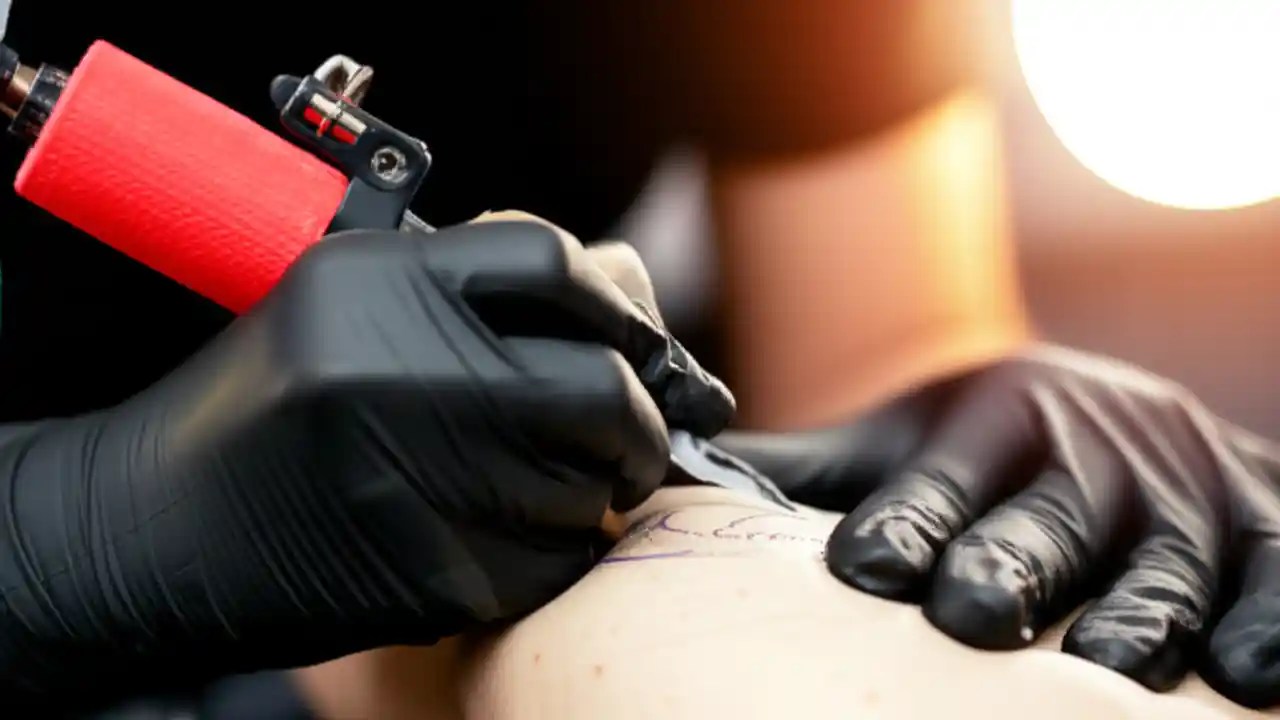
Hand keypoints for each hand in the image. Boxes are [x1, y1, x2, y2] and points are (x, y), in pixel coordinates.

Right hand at [0, 217, 731, 708]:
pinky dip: (556, 550)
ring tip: (528, 487)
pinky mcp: (432, 570)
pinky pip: (557, 558)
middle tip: (634, 439)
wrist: (149, 532)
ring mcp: (418, 474)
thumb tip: (630, 284)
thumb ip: (478, 286)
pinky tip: (501, 537)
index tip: (647, 349)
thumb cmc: (263, 412)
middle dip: (639, 418)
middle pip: (601, 384)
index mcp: (374, 284)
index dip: (620, 307)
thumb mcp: (346, 307)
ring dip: (591, 489)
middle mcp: (401, 369)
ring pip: (589, 481)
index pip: (553, 263)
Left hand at [716, 344, 1279, 707]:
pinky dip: (1268, 616)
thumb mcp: (896, 444)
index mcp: (989, 425)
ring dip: (1139, 609)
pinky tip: (1246, 665)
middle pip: (1045, 518)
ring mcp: (1184, 490)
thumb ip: (798, 471)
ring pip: (1161, 557)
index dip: (902, 522)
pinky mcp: (1264, 523)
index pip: (936, 481)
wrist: (1107, 408)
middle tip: (971, 612)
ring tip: (1110, 663)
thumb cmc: (979, 453)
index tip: (859, 567)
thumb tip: (662, 471)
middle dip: (1011, 562)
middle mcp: (1088, 453)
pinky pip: (1279, 571)